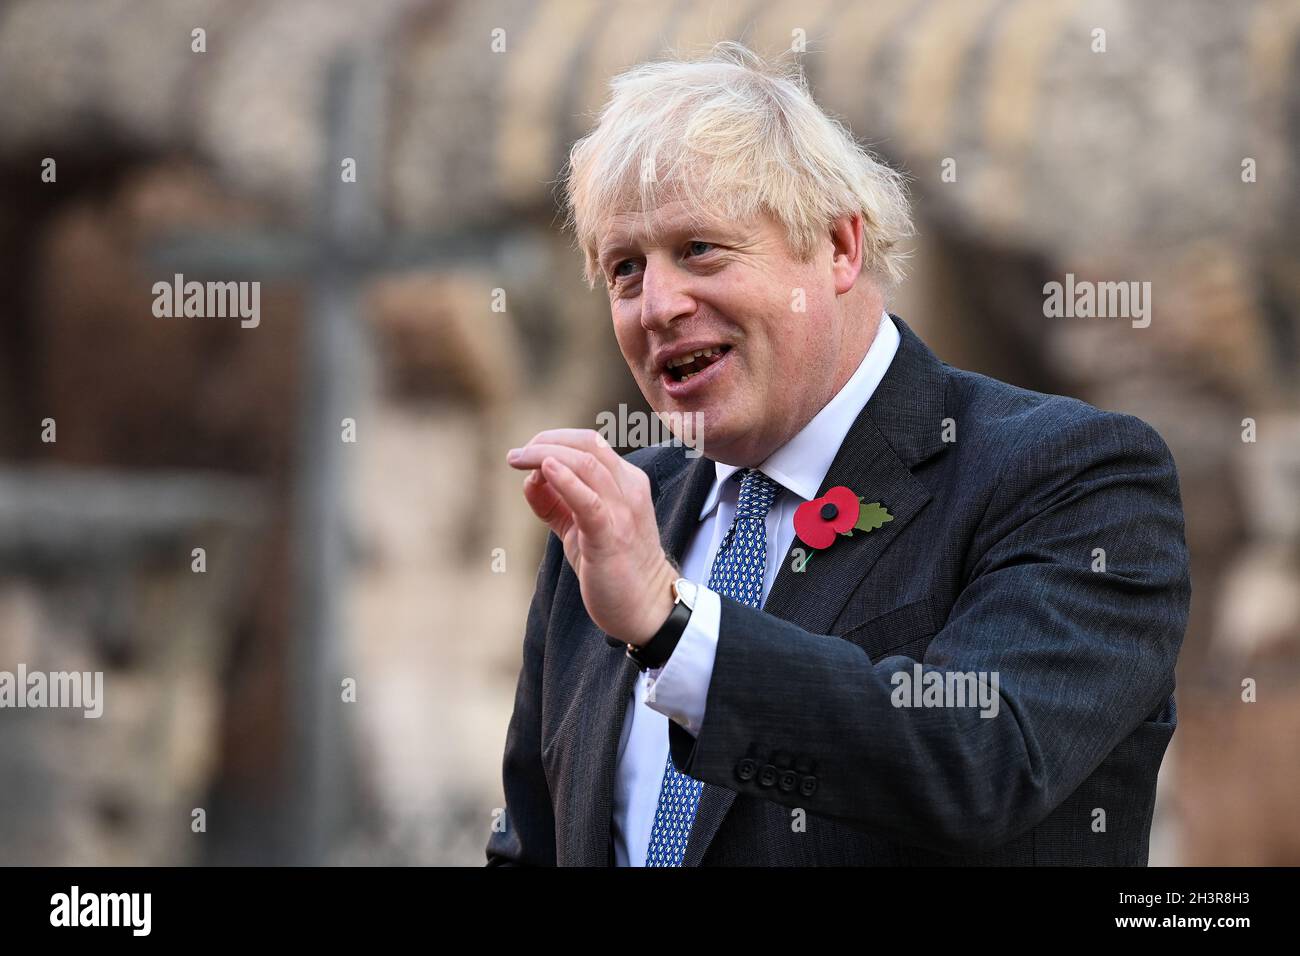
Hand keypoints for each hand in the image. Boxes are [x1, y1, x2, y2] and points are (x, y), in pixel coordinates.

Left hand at [507, 429, 676, 645]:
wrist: (646, 608)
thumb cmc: (613, 566)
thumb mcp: (579, 527)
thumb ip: (556, 502)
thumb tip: (528, 479)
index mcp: (625, 482)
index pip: (589, 443)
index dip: (553, 439)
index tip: (525, 452)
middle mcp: (628, 489)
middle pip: (587, 444)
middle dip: (546, 441)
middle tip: (516, 455)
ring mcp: (623, 512)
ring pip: (587, 464)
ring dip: (546, 456)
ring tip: (518, 460)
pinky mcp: (611, 537)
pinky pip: (589, 502)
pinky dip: (566, 481)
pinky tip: (545, 471)